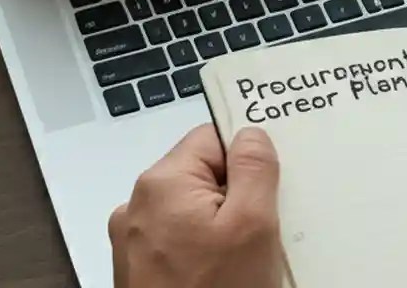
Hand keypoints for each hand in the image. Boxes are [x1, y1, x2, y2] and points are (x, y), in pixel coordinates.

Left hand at [109, 125, 282, 287]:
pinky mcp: (140, 268)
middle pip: (202, 176)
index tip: (270, 180)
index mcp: (162, 182)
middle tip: (263, 228)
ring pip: (193, 212)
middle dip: (237, 197)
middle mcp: (139, 206)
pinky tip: (224, 275)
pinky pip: (180, 241)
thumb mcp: (252, 226)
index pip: (211, 139)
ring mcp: (136, 240)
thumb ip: (254, 169)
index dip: (245, 158)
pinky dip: (204, 252)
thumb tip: (251, 133)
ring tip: (244, 260)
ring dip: (222, 228)